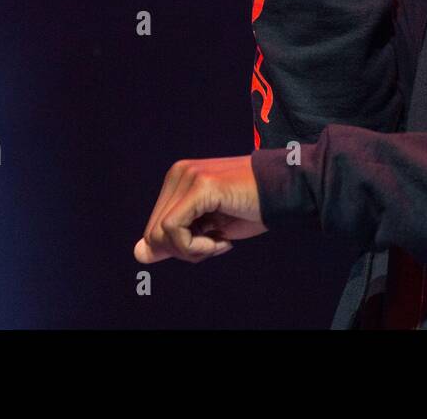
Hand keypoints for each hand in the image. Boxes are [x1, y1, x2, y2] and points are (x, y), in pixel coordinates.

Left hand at [134, 156, 268, 263]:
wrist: (287, 193)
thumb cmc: (253, 209)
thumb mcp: (208, 231)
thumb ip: (174, 240)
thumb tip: (139, 254)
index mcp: (178, 180)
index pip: (155, 229)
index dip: (182, 248)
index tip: (213, 241)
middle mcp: (178, 173)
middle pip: (155, 234)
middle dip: (186, 250)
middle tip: (217, 243)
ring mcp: (187, 176)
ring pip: (162, 234)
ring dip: (193, 250)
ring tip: (221, 240)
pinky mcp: (199, 186)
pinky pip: (174, 230)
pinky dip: (197, 247)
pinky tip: (223, 240)